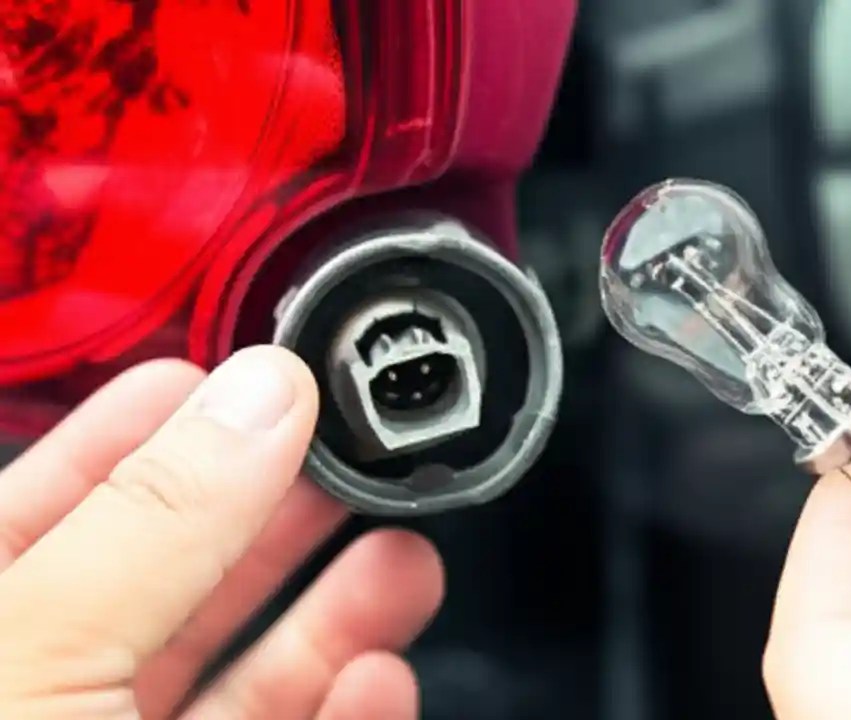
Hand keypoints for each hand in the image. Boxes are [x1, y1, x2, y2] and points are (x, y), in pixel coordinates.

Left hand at [0, 347, 443, 718]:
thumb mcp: (42, 648)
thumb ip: (155, 518)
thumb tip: (257, 396)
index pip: (39, 511)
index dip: (122, 436)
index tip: (200, 378)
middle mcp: (51, 694)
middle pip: (170, 583)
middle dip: (271, 513)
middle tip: (343, 458)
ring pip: (248, 675)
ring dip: (338, 613)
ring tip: (404, 557)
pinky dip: (351, 710)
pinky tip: (378, 676)